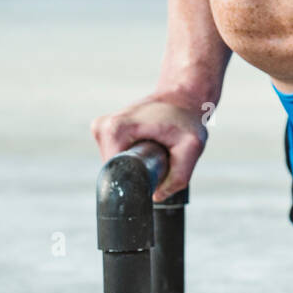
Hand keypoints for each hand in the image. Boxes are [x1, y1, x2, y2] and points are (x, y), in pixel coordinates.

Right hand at [90, 92, 211, 200]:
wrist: (181, 96)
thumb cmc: (186, 118)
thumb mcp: (192, 146)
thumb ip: (179, 176)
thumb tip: (157, 196)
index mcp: (115, 130)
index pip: (115, 172)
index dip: (135, 181)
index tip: (154, 174)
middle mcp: (102, 127)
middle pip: (115, 170)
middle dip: (137, 172)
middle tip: (160, 158)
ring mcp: (101, 128)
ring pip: (114, 165)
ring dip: (135, 164)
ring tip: (154, 150)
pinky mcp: (105, 130)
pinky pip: (114, 156)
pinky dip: (131, 156)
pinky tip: (146, 147)